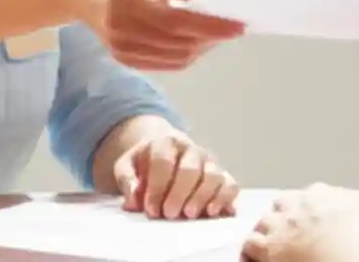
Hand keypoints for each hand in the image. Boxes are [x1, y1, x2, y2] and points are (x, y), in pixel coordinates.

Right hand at [64, 0, 244, 70]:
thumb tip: (191, 2)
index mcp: (124, 1)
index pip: (176, 22)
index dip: (210, 26)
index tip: (237, 25)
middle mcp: (121, 29)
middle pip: (178, 43)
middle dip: (211, 38)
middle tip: (234, 27)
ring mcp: (120, 48)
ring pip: (174, 58)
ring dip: (202, 48)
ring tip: (220, 33)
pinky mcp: (122, 57)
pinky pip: (163, 63)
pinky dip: (186, 55)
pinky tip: (199, 41)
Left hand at [111, 130, 238, 219]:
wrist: (162, 155)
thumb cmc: (144, 165)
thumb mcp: (126, 167)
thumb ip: (127, 179)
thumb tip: (134, 199)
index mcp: (166, 142)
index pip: (163, 162)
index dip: (157, 187)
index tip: (151, 209)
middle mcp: (191, 149)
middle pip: (190, 169)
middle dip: (179, 194)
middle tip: (169, 214)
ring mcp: (210, 162)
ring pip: (213, 176)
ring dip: (202, 197)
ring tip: (189, 215)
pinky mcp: (223, 177)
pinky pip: (231, 185)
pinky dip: (224, 199)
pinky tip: (212, 212)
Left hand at [243, 184, 358, 261]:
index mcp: (324, 195)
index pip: (307, 198)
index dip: (307, 213)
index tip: (310, 225)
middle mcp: (298, 205)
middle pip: (281, 207)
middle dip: (283, 220)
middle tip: (288, 240)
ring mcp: (281, 226)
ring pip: (261, 225)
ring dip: (265, 237)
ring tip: (269, 253)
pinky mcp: (268, 249)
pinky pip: (249, 248)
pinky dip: (251, 255)